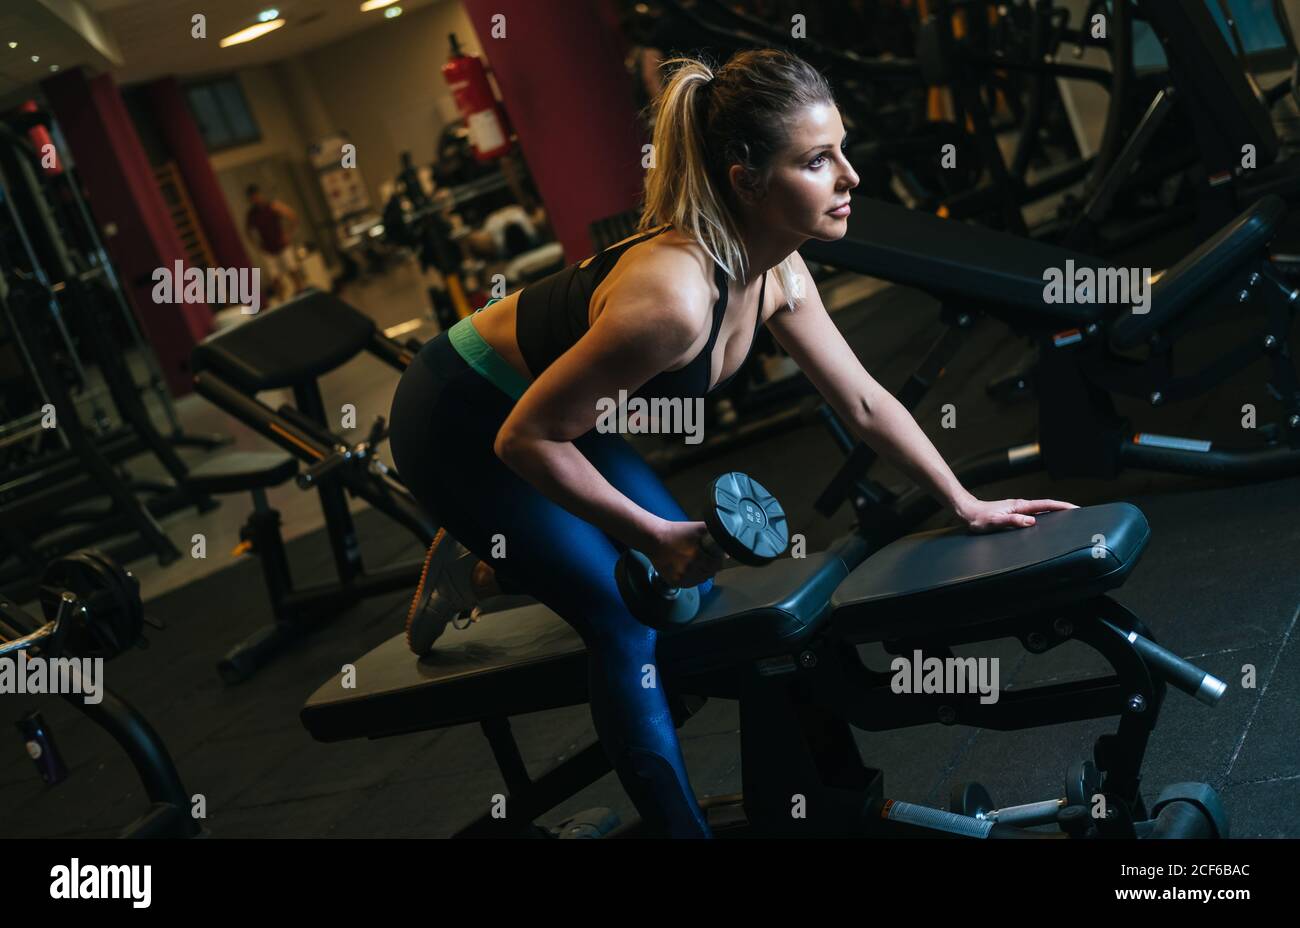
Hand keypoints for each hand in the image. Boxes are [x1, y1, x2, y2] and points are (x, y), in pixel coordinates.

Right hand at [646, 520, 726, 587]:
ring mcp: (681, 577)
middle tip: (705, 559)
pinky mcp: (674, 582)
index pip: (717, 565)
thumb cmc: (675, 532)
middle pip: (709, 573)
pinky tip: (688, 569)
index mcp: (697, 556)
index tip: (715, 557)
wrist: (654, 539)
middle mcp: (689, 569)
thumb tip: (725, 549)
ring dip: (701, 573)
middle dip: (710, 567)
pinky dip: (691, 578)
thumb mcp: (698, 528)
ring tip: (696, 564)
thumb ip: (714, 535)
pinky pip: (689, 584)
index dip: (718, 560)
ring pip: (700, 580)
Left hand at [957, 497, 1076, 532]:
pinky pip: (1033, 513)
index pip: (1045, 504)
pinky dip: (1043, 514)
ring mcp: (1017, 508)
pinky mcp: (1013, 512)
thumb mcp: (995, 522)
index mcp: (1019, 506)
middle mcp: (1020, 505)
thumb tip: (1032, 521)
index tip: (1076, 508)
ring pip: (1041, 509)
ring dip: (1054, 511)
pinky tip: (1045, 520)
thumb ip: (1013, 520)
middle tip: (1078, 513)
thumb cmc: (978, 518)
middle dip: (1063, 507)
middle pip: (1046, 505)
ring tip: (1067, 517)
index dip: (1062, 506)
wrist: (967, 512)